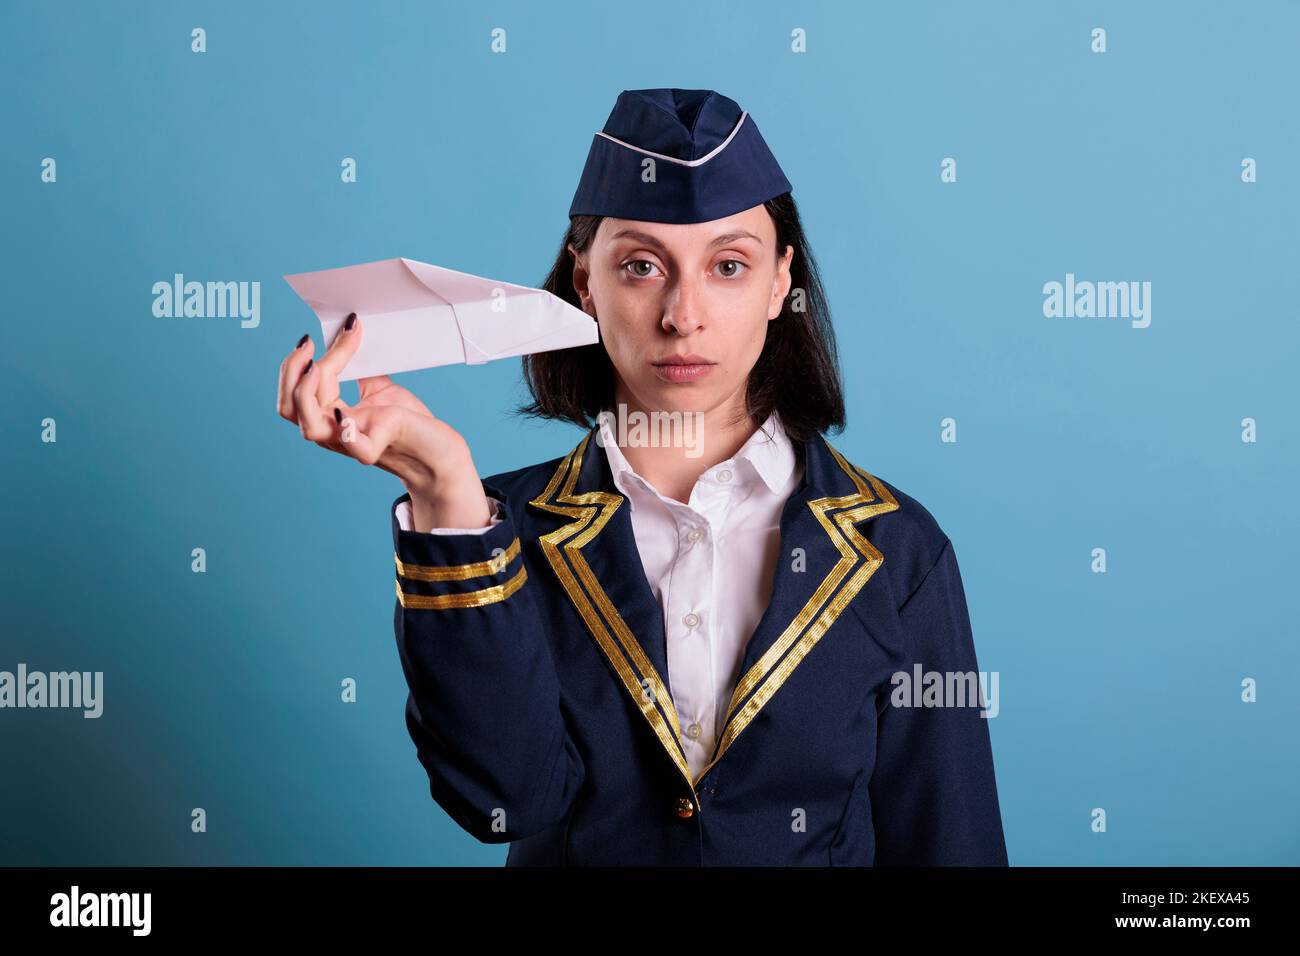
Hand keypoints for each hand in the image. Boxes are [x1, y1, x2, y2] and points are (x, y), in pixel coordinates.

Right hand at [277, 314, 491, 527]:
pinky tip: (344, 414)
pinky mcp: (378, 446)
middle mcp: (333, 432)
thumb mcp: (379, 388)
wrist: (438, 451)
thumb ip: (360, 368)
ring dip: (306, 394)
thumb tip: (349, 331)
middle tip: (309, 346)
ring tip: (318, 367)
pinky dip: (346, 430)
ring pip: (309, 427)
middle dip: (292, 373)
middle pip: (290, 408)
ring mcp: (352, 442)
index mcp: (329, 417)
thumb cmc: (408, 421)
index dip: (300, 362)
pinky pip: (355, 445)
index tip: (316, 336)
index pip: (299, 391)